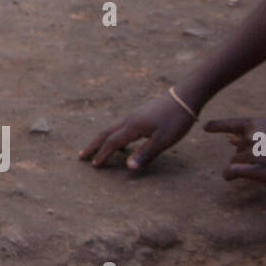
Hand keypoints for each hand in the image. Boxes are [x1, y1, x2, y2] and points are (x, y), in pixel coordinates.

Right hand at [80, 93, 195, 172]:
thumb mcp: (163, 140)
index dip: (103, 155)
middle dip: (93, 146)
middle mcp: (129, 120)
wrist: (184, 97)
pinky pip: (121, 127)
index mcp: (132, 127)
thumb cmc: (176, 120)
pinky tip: (122, 142)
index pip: (112, 143)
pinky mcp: (140, 114)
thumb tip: (128, 168)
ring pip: (112, 129)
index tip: (94, 166)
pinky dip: (114, 136)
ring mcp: (134, 116)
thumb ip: (145, 154)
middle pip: (105, 133)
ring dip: (102, 140)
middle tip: (81, 155)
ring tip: (96, 150)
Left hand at [204, 117, 265, 183]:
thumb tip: (228, 139)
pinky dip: (230, 174)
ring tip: (264, 165)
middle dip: (246, 154)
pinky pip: (236, 172)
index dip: (217, 126)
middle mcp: (252, 137)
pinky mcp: (261, 171)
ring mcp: (256, 153)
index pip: (231, 124)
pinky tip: (227, 177)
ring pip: (236, 160)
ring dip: (243, 164)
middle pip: (237, 148)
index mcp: (255, 123)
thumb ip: (252, 133)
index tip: (206, 127)